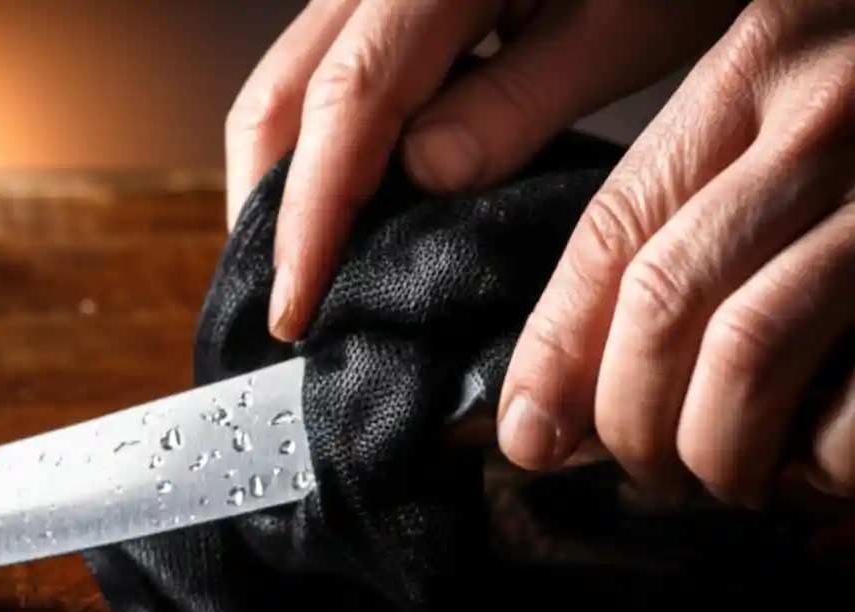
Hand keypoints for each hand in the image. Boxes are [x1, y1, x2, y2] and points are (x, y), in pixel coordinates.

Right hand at [226, 0, 741, 340]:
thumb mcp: (618, 32)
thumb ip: (516, 104)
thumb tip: (421, 178)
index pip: (345, 103)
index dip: (312, 215)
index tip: (299, 306)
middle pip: (281, 95)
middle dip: (268, 209)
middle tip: (288, 305)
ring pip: (287, 88)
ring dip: (284, 184)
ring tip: (305, 270)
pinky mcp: (384, 5)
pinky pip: (321, 79)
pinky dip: (316, 151)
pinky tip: (341, 206)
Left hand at [499, 0, 854, 505]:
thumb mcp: (778, 109)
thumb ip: (679, 210)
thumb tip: (567, 384)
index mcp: (758, 66)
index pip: (615, 231)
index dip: (555, 351)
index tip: (530, 432)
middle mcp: (830, 115)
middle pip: (665, 299)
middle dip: (629, 416)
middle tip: (642, 468)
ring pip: (748, 349)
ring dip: (713, 447)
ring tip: (721, 475)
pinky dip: (824, 458)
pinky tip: (818, 463)